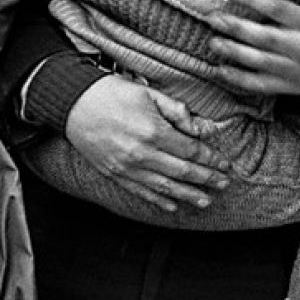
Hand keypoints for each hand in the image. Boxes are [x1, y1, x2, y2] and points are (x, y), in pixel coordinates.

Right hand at [63, 74, 232, 214]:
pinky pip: (141, 192)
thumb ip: (178, 112)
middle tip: (224, 184)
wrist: (75, 104)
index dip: (211, 159)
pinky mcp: (115, 174)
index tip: (225, 164)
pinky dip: (159, 200)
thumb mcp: (150, 94)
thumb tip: (200, 129)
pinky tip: (173, 205)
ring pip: (165, 187)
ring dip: (188, 195)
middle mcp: (142, 154)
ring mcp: (127, 168)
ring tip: (206, 200)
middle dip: (206, 179)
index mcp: (154, 132)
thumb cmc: (113, 93)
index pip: (191, 150)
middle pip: (182, 172)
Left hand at [207, 0, 299, 97]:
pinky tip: (221, 72)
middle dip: (236, 27)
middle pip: (264, 37)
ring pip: (259, 61)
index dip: (254, 0)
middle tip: (213, 18)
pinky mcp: (291, 86)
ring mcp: (296, 69)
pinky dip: (240, 80)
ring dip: (234, 52)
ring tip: (213, 42)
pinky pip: (261, 84)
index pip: (278, 9)